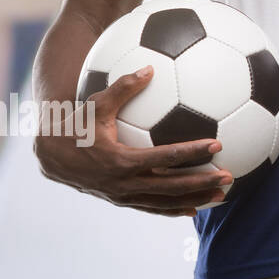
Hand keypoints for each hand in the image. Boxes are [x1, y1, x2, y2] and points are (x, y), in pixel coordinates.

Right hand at [36, 67, 231, 216]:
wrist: (50, 156)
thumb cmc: (76, 125)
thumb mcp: (96, 105)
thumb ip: (123, 87)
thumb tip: (149, 68)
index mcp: (120, 160)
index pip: (164, 158)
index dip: (192, 152)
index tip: (217, 146)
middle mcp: (123, 183)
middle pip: (170, 186)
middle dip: (201, 183)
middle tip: (229, 177)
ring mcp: (122, 195)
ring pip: (164, 202)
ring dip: (194, 200)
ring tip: (221, 196)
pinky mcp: (121, 200)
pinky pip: (151, 208)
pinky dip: (173, 210)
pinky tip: (195, 209)